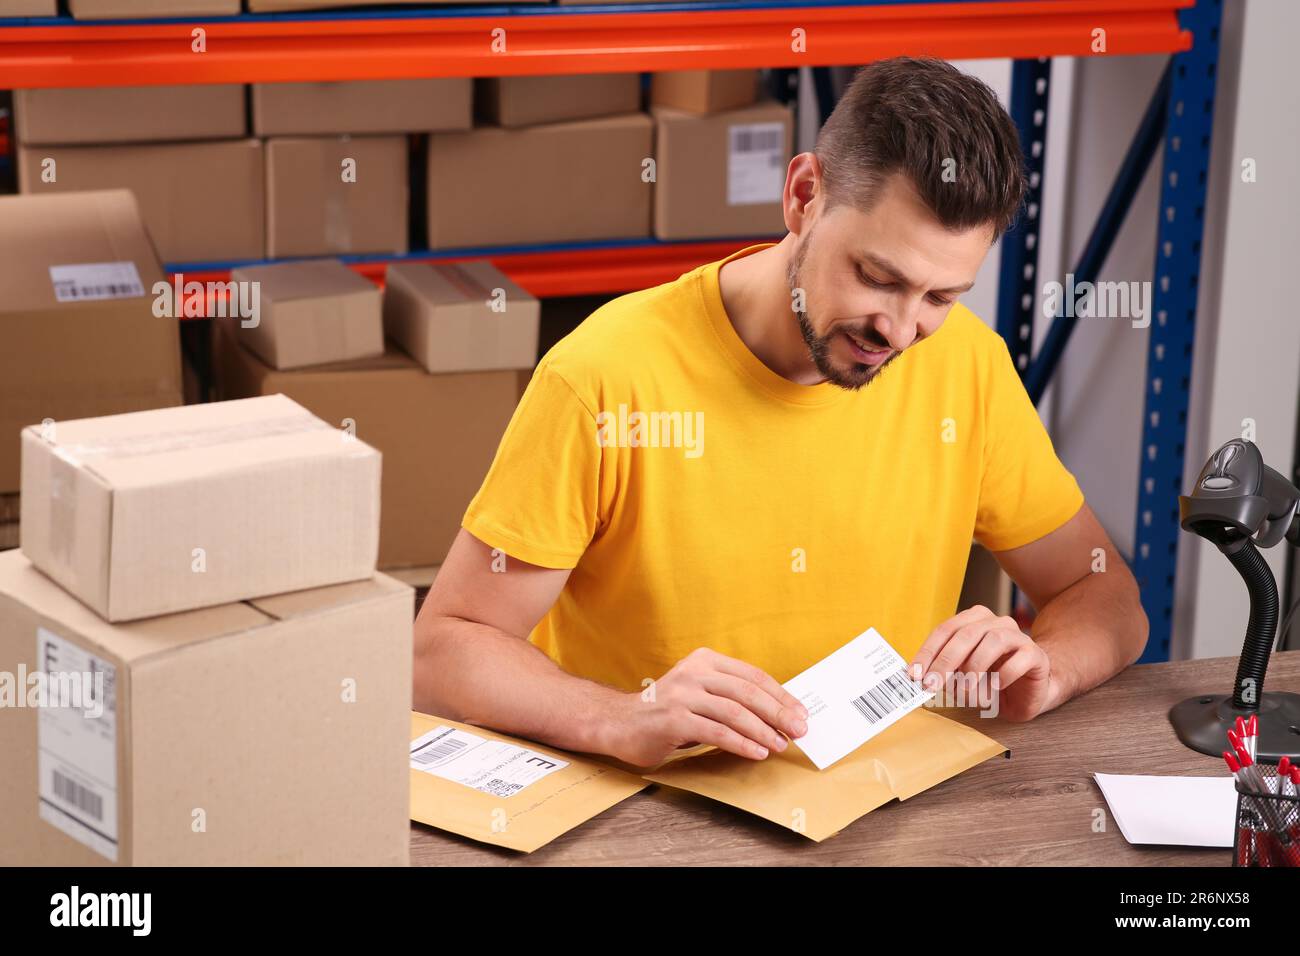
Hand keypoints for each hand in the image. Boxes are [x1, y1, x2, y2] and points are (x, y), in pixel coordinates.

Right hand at [598, 647, 809, 768]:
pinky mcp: (674, 719)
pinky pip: (717, 732)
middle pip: (747, 692)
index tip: (800, 713)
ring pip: (735, 712)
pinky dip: (741, 743)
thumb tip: (777, 714)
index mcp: (705, 660)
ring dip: (763, 731)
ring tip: (779, 745)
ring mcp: (682, 695)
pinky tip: (756, 753)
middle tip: (799, 731)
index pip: (752, 675)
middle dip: (778, 713)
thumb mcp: (699, 692)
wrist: (621, 722)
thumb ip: (729, 695)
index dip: (780, 695)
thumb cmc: (668, 711)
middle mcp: (694, 672)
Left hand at [909, 605, 1055, 721]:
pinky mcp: (1035, 654)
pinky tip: (995, 688)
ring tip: (967, 691)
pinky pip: (1018, 660)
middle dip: (945, 661)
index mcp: (973, 620)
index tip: (914, 674)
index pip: (945, 630)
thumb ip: (945, 672)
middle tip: (932, 685)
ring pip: (992, 642)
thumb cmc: (989, 682)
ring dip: (975, 669)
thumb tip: (924, 678)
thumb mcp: (960, 677)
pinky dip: (1003, 676)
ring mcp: (1018, 636)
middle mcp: (995, 622)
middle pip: (966, 634)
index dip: (927, 652)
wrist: (1027, 693)